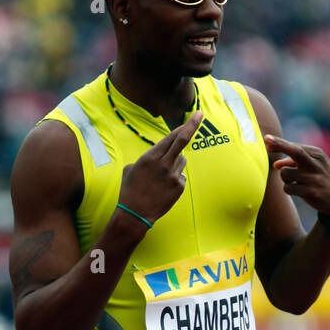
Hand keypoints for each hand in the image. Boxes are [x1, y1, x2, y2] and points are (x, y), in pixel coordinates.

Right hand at [118, 111, 202, 225]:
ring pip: (182, 160)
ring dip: (176, 162)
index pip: (171, 137)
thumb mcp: (130, 169)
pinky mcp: (179, 187)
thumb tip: (157, 155)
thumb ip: (146, 158)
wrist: (135, 215)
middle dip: (192, 125)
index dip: (183, 126)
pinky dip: (175, 179)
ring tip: (162, 176)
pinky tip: (164, 188)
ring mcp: (173, 176)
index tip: (194, 117)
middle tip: (199, 115)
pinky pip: (181, 176)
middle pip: (182, 141)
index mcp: (150, 157)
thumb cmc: (130, 191)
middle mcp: (163, 164)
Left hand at [263, 134, 329, 222]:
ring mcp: (314, 178)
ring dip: (284, 178)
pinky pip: (287, 188)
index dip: (279, 143)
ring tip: (295, 182)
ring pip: (285, 173)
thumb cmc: (321, 179)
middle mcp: (316, 164)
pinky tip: (297, 191)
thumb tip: (275, 164)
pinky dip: (288, 189)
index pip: (295, 146)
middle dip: (279, 145)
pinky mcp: (311, 192)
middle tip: (265, 141)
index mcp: (318, 154)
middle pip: (294, 152)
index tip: (266, 138)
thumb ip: (295, 162)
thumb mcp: (313, 166)